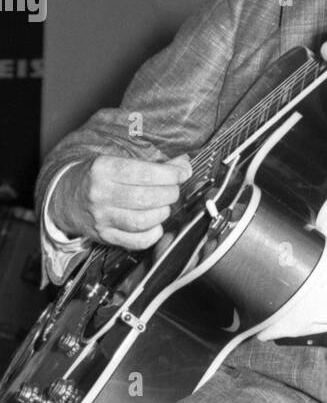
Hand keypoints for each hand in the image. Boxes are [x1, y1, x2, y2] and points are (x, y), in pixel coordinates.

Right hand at [52, 153, 191, 249]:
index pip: (144, 172)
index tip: (181, 173)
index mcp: (103, 169)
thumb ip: (152, 163)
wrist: (66, 198)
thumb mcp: (117, 160)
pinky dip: (153, 234)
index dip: (170, 174)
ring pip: (142, 221)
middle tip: (173, 190)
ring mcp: (101, 218)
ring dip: (162, 213)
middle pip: (146, 198)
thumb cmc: (98, 177)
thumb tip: (184, 164)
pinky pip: (136, 241)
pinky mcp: (104, 236)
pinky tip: (155, 224)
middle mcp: (100, 194)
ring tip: (164, 206)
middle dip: (169, 193)